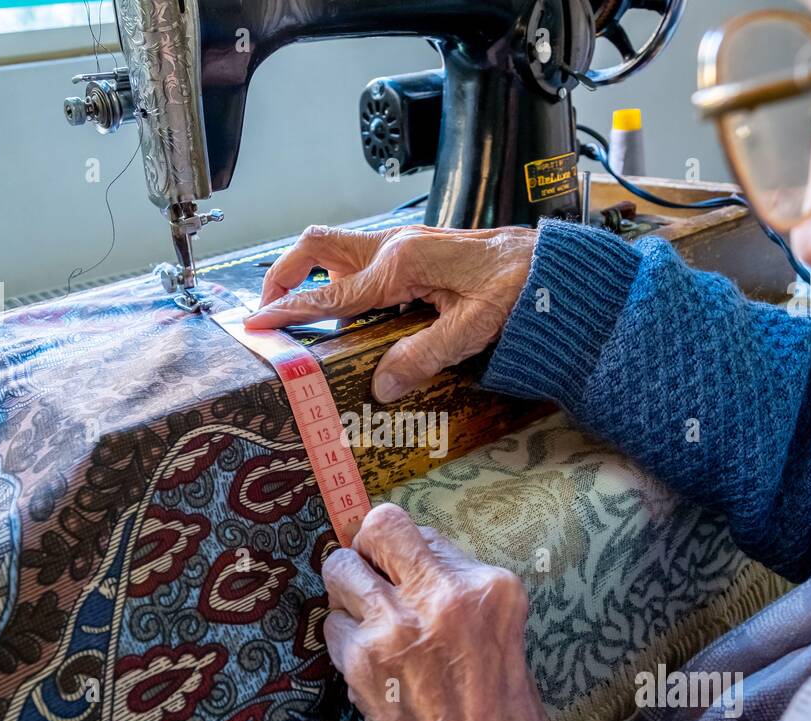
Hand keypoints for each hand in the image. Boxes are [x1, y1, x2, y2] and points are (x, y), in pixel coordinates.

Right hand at [247, 224, 536, 403]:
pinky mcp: (416, 252)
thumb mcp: (475, 329)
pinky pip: (361, 259)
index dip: (288, 311)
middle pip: (317, 246)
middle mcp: (395, 247)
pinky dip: (337, 278)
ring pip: (336, 247)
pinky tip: (345, 309)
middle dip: (284, 275)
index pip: (329, 293)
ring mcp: (405, 245)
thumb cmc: (523, 289)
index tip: (255, 325)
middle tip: (269, 312)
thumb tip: (382, 386)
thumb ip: (425, 355)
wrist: (555, 267)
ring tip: (297, 312)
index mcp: (402, 265)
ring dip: (309, 273)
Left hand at [322, 503, 559, 720]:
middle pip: (379, 527)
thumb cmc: (500, 716)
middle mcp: (442, 595)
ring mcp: (398, 624)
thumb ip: (459, 592)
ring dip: (349, 593)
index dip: (406, 551)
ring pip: (341, 569)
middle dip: (368, 546)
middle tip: (370, 572)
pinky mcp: (362, 659)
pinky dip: (344, 640)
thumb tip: (411, 561)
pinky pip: (333, 625)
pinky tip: (369, 665)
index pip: (424, 531)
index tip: (399, 565)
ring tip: (370, 623)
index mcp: (488, 587)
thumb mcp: (502, 635)